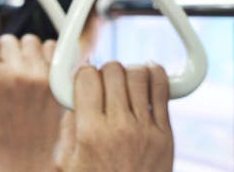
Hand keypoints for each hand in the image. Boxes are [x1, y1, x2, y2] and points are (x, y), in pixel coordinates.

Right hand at [0, 32, 60, 171]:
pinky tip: (37, 72)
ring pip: (31, 41)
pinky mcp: (57, 79)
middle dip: (4, 52)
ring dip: (25, 52)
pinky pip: (51, 49)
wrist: (26, 156)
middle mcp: (16, 73)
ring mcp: (40, 75)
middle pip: (8, 39)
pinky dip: (45, 57)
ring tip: (21, 71)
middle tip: (3, 69)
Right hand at [57, 62, 173, 171]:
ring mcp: (145, 130)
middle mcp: (119, 128)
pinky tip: (148, 76)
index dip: (83, 75)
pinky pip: (162, 90)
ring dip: (129, 73)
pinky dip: (155, 75)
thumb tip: (75, 93)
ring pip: (139, 75)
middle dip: (105, 72)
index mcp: (90, 134)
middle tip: (104, 85)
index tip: (84, 82)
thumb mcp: (68, 162)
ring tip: (125, 83)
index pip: (87, 78)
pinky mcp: (165, 134)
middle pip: (113, 71)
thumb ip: (70, 125)